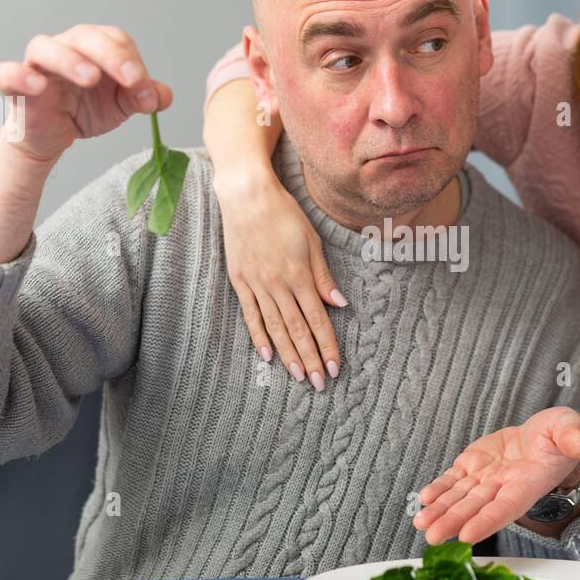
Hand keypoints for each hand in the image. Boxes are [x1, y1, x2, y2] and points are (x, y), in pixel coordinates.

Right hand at [0, 24, 172, 164]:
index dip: (133, 63)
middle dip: (112, 56)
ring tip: (90, 77)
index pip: (116, 40)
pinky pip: (7, 73)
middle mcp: (65, 47)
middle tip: (132, 80)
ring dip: (69, 59)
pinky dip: (20, 76)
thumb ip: (142, 97)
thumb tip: (162, 96)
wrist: (54, 135)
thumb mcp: (121, 105)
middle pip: (85, 37)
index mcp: (94, 47)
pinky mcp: (15, 86)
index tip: (146, 91)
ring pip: (45, 47)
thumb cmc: (86, 109)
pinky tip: (38, 85)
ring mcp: (37, 64)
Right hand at [214, 168, 344, 391]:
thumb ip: (323, 276)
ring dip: (288, 355)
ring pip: (276, 328)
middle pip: (298, 330)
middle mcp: (278, 284)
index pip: (318, 319)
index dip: (327, 346)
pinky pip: (251, 315)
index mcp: (300, 275)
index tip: (335, 367)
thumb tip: (340, 304)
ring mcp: (257, 284)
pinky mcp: (240, 281)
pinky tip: (267, 355)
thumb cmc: (284, 214)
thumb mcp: (312, 241)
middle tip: (319, 384)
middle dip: (311, 359)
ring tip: (299, 377)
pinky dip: (259, 336)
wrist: (246, 196)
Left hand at [412, 406, 579, 544]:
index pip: (506, 507)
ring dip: (440, 511)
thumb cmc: (559, 436)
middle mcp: (504, 486)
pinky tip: (424, 499)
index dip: (487, 521)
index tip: (468, 535)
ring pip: (460, 497)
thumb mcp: (570, 429)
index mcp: (528, 483)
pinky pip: (453, 480)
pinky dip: (439, 490)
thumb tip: (579, 443)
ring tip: (421, 523)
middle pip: (476, 508)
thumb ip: (573, 436)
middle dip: (453, 522)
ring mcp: (486, 478)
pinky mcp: (473, 466)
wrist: (542, 436)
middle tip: (433, 537)